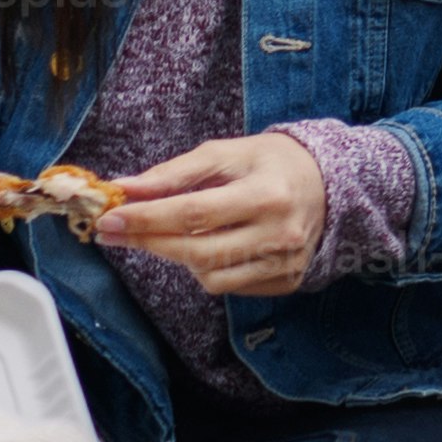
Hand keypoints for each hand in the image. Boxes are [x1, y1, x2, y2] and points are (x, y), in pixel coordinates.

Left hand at [99, 133, 330, 295]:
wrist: (331, 184)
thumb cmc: (272, 163)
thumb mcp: (226, 153)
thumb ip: (174, 173)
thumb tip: (125, 189)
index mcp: (266, 194)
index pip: (194, 213)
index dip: (147, 219)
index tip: (110, 218)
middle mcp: (279, 234)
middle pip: (198, 252)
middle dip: (149, 242)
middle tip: (114, 231)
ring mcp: (285, 264)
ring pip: (211, 277)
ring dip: (181, 257)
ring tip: (177, 233)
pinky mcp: (286, 282)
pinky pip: (230, 287)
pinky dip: (209, 268)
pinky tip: (211, 245)